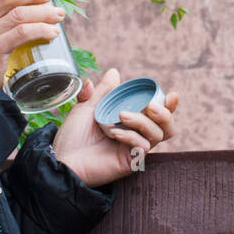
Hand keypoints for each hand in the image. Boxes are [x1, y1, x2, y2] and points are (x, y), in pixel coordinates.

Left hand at [52, 67, 178, 188]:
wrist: (61, 160)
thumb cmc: (72, 138)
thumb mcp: (87, 108)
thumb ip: (103, 91)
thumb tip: (114, 72)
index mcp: (130, 123)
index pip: (158, 115)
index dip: (169, 105)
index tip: (172, 95)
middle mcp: (136, 136)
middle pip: (167, 127)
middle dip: (165, 113)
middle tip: (151, 106)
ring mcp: (134, 150)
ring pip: (158, 134)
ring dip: (143, 121)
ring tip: (122, 115)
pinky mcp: (131, 162)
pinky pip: (144, 146)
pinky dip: (131, 135)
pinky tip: (114, 132)